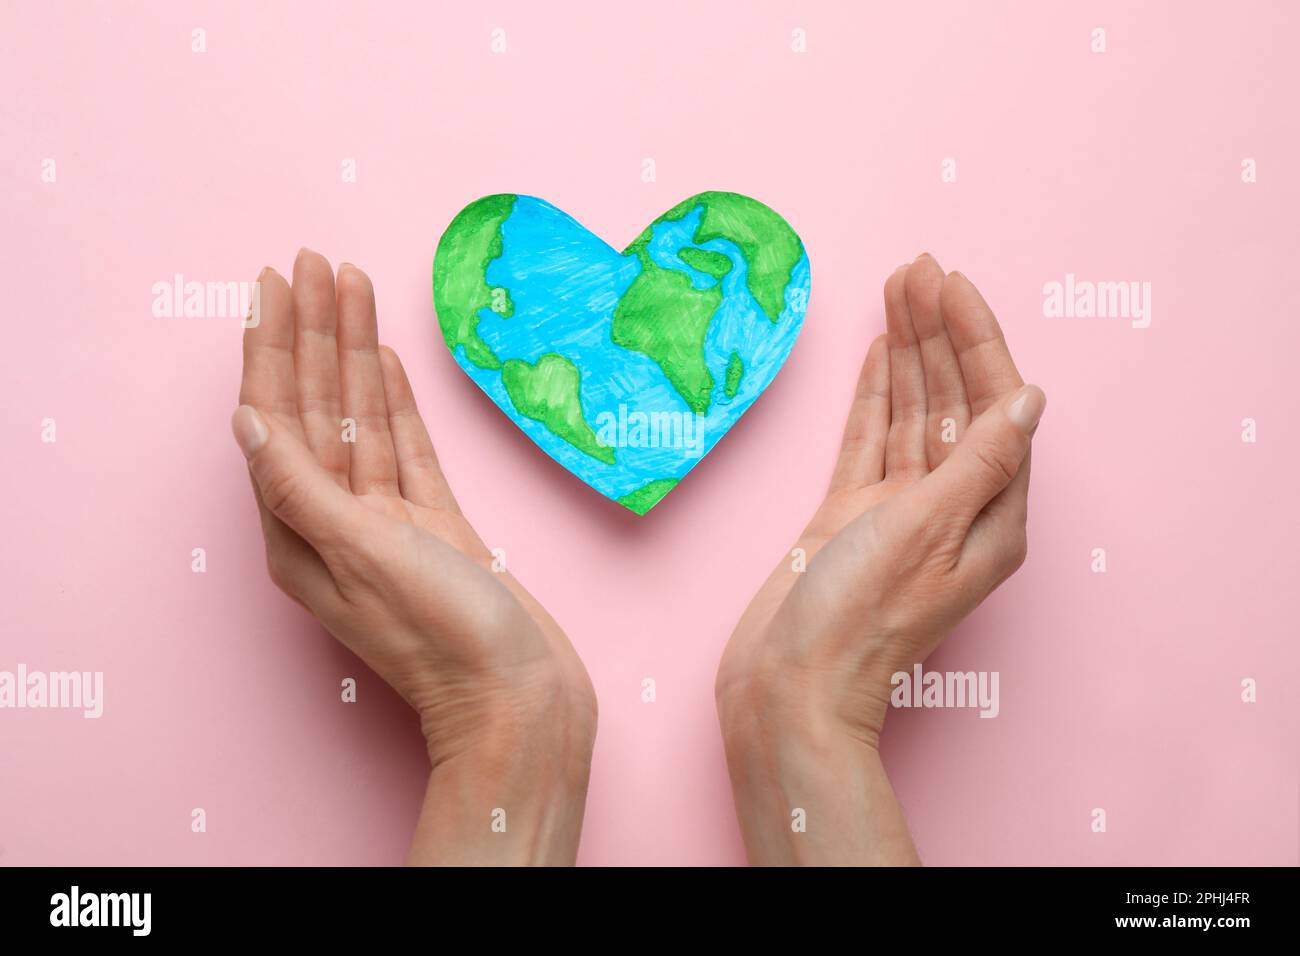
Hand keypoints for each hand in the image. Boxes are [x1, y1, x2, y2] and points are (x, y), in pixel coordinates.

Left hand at [233, 249, 595, 864]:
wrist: (521, 698)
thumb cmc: (443, 635)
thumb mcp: (362, 553)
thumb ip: (300, 483)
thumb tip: (246, 415)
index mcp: (299, 531)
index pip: (275, 417)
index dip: (273, 346)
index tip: (275, 283)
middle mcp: (334, 522)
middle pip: (316, 406)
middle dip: (313, 332)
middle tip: (313, 261)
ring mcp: (388, 523)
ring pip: (363, 419)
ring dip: (355, 352)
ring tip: (352, 284)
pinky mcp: (436, 525)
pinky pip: (405, 448)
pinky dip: (394, 401)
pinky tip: (388, 359)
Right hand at [715, 254, 1043, 864]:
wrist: (787, 686)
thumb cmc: (857, 620)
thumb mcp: (924, 531)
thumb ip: (974, 461)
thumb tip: (1027, 398)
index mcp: (989, 517)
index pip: (991, 406)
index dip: (974, 339)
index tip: (951, 283)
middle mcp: (949, 509)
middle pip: (950, 400)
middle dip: (939, 332)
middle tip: (918, 268)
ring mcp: (895, 511)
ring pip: (908, 413)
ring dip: (907, 352)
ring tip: (896, 289)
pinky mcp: (848, 515)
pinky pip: (868, 441)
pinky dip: (873, 396)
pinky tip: (878, 355)